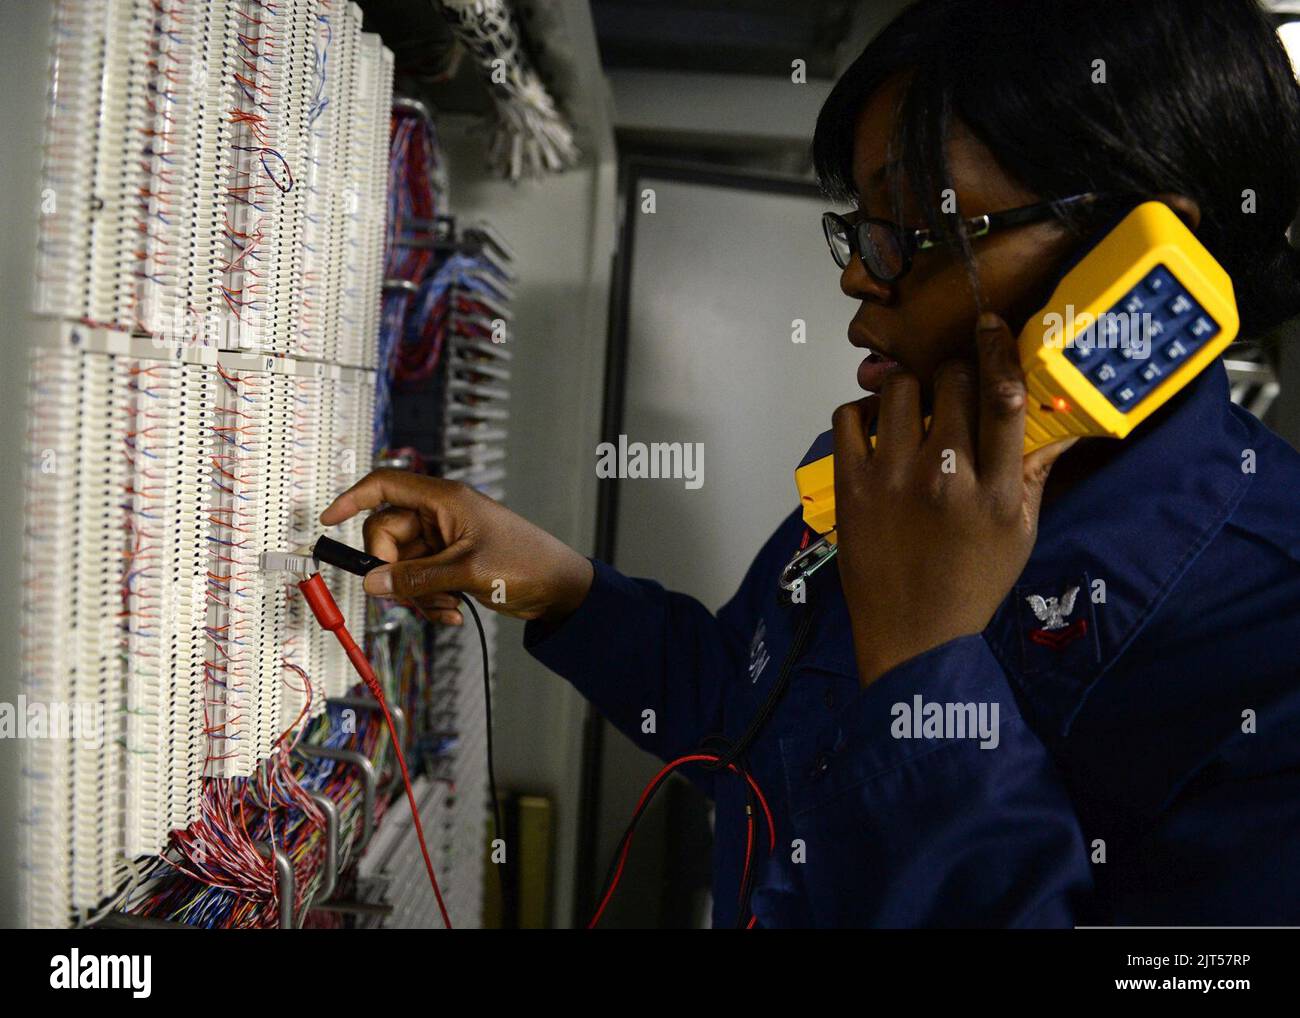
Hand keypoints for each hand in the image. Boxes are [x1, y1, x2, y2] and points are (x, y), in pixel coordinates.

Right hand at [320, 469, 593, 625]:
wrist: (559, 589)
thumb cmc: (527, 562)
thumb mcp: (468, 571)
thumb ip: (418, 577)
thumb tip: (375, 582)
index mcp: (444, 500)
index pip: (385, 486)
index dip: (353, 499)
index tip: (329, 520)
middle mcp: (440, 516)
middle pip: (387, 535)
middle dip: (393, 570)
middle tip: (409, 593)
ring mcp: (444, 542)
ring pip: (402, 565)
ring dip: (416, 593)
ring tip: (444, 607)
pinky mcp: (450, 565)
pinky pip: (420, 581)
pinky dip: (429, 600)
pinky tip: (452, 614)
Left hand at [832, 312, 1075, 686]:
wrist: (912, 637)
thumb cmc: (971, 585)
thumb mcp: (1020, 534)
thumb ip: (1033, 473)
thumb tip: (1058, 421)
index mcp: (995, 489)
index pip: (1004, 397)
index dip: (997, 350)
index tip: (989, 326)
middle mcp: (945, 476)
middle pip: (952, 381)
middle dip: (956, 376)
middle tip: (953, 394)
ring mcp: (891, 478)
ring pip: (901, 389)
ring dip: (912, 391)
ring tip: (915, 414)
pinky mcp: (851, 486)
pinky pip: (849, 415)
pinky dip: (863, 411)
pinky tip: (878, 429)